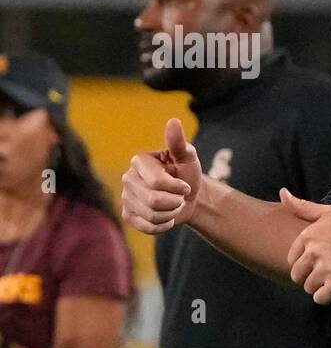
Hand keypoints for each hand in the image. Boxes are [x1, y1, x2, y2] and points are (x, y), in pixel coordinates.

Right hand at [120, 118, 201, 234]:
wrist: (189, 197)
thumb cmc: (187, 173)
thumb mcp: (187, 157)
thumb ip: (179, 142)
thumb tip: (174, 121)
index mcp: (139, 161)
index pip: (157, 182)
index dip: (178, 187)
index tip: (185, 185)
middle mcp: (127, 178)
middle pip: (154, 201)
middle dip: (175, 201)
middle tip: (179, 197)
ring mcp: (126, 197)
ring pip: (151, 215)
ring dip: (171, 213)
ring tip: (173, 205)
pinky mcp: (128, 215)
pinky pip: (146, 227)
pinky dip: (163, 225)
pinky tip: (167, 217)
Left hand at [282, 189, 330, 304]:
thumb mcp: (330, 213)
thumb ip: (303, 207)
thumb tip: (282, 193)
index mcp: (308, 236)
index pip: (292, 260)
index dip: (306, 263)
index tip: (322, 259)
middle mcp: (314, 252)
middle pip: (298, 276)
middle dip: (312, 276)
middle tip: (330, 270)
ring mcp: (325, 270)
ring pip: (309, 288)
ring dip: (322, 286)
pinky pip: (320, 298)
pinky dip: (330, 296)